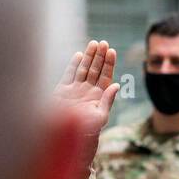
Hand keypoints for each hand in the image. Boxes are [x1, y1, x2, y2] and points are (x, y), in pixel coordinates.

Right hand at [54, 40, 119, 162]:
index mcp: (99, 97)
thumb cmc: (85, 131)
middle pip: (96, 69)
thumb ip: (108, 101)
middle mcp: (88, 91)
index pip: (106, 76)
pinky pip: (69, 74)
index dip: (109, 64)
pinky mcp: (62, 91)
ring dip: (89, 56)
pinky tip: (79, 54)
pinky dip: (74, 64)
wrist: (64, 136)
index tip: (112, 51)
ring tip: (94, 43)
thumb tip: (116, 85)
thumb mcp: (100, 117)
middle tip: (104, 42)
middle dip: (100, 56)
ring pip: (84, 69)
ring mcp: (75, 90)